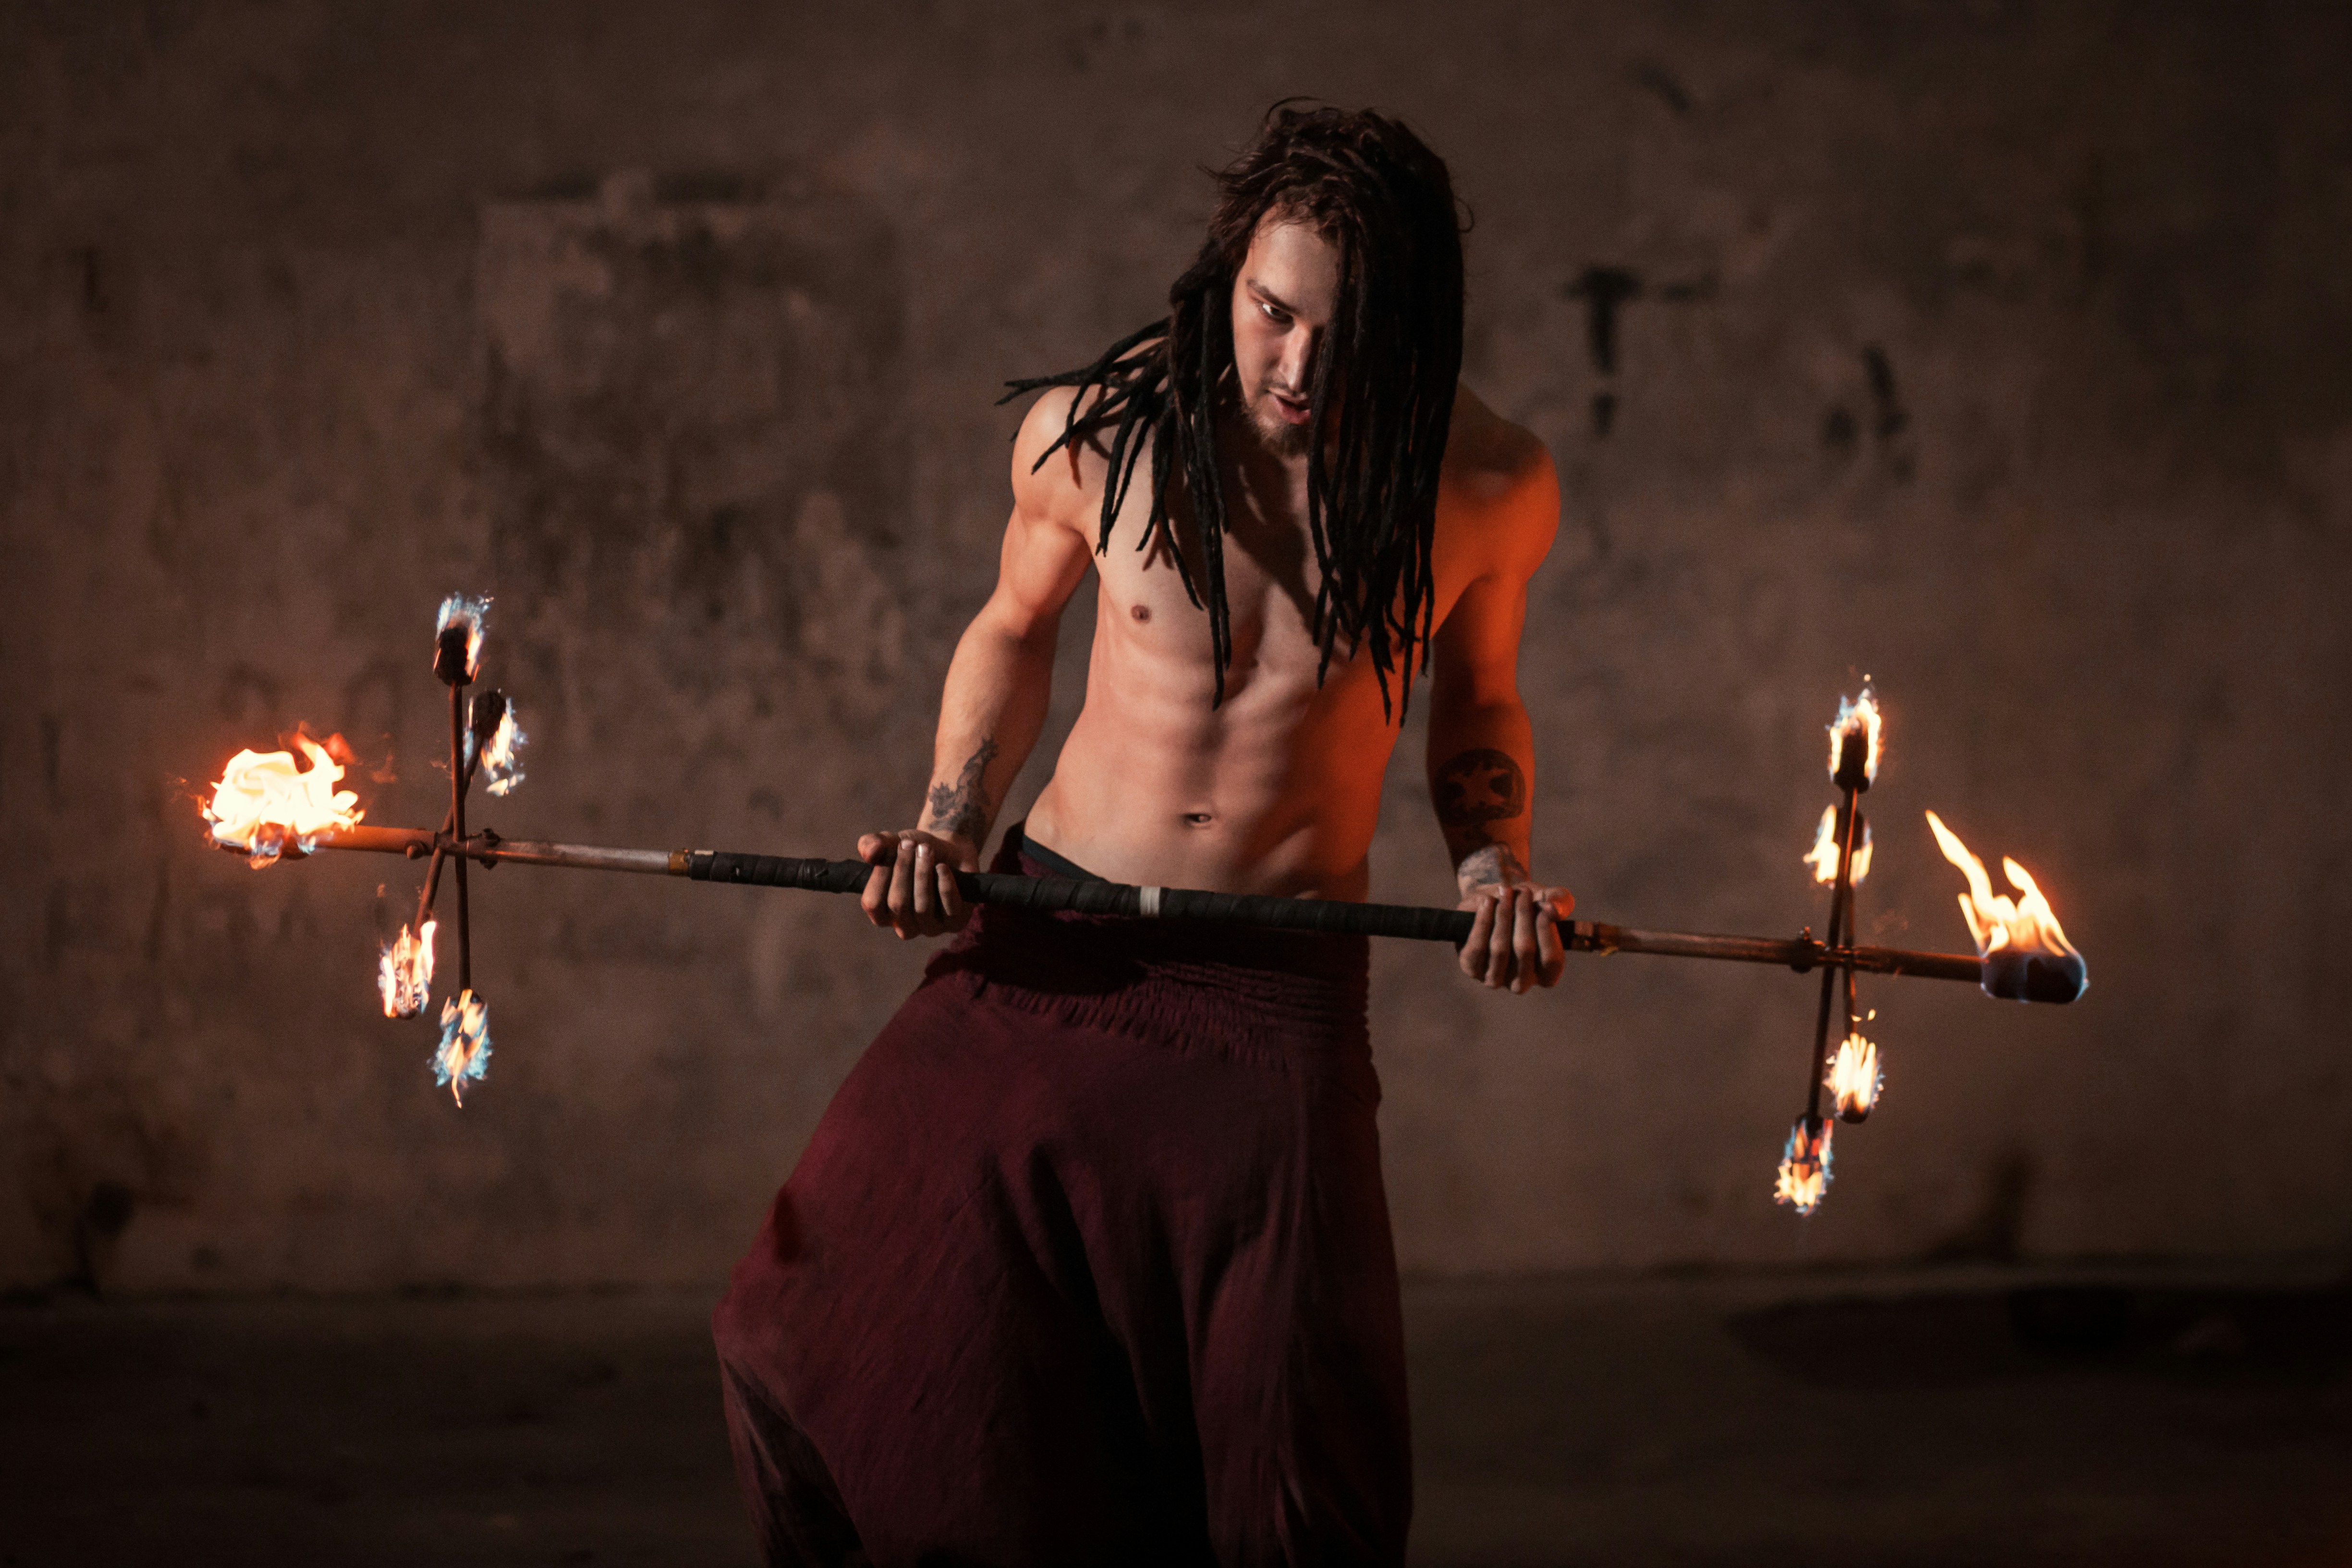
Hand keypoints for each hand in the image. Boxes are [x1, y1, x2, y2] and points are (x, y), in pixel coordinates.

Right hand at [856, 829, 978, 939]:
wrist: (950, 850)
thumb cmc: (915, 851)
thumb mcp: (892, 842)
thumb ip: (872, 844)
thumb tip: (869, 853)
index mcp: (883, 914)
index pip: (872, 903)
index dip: (880, 875)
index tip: (891, 849)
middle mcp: (904, 926)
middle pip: (898, 904)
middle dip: (904, 869)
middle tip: (911, 844)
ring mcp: (930, 928)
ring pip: (922, 907)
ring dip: (923, 873)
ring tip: (926, 849)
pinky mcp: (955, 923)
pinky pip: (949, 907)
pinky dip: (944, 884)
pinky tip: (942, 867)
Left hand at [1455, 878, 1573, 992]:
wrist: (1492, 900)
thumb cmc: (1527, 906)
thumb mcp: (1547, 899)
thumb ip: (1560, 902)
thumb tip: (1555, 909)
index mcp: (1546, 975)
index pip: (1551, 960)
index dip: (1548, 930)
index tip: (1544, 904)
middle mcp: (1521, 983)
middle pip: (1524, 950)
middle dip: (1524, 916)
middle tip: (1523, 891)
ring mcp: (1495, 979)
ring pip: (1500, 948)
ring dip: (1503, 914)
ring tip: (1505, 891)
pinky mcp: (1472, 968)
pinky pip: (1477, 947)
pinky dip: (1483, 921)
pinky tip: (1488, 902)